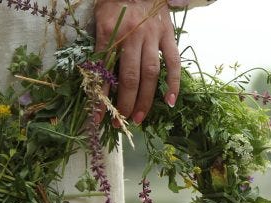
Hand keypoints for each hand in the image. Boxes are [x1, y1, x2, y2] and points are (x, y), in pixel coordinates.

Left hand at [94, 0, 180, 125]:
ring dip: (144, 99)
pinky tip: (170, 102)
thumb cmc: (114, 2)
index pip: (103, 71)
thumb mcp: (100, 20)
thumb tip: (96, 78)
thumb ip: (100, 46)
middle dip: (124, 104)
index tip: (98, 117)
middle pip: (129, 77)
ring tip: (138, 118)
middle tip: (120, 123)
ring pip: (150, 74)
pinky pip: (173, 62)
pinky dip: (173, 83)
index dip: (100, 96)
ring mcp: (152, 36)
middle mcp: (132, 36)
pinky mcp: (168, 35)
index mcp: (110, 32)